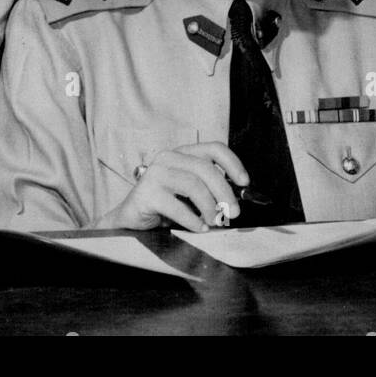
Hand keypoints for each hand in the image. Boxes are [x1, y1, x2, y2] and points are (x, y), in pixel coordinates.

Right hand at [96, 143, 249, 231]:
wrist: (131, 218)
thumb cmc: (165, 205)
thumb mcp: (190, 193)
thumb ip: (210, 190)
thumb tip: (237, 199)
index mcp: (183, 153)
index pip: (213, 148)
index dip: (233, 163)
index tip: (244, 182)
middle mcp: (168, 158)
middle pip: (205, 168)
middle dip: (224, 192)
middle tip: (233, 213)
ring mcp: (155, 173)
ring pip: (193, 185)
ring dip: (209, 207)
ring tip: (214, 222)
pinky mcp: (146, 192)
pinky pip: (176, 206)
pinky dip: (192, 220)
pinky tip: (199, 228)